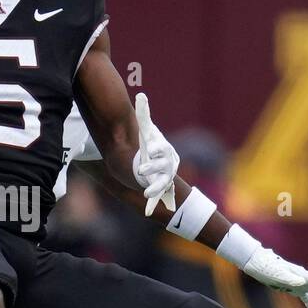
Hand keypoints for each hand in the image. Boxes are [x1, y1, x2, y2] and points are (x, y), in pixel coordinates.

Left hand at [132, 92, 177, 214]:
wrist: (152, 160)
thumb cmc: (148, 144)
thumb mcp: (146, 129)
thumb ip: (143, 112)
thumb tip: (140, 95)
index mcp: (164, 151)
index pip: (161, 150)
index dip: (156, 151)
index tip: (149, 149)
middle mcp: (167, 166)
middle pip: (162, 168)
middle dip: (153, 169)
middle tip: (141, 170)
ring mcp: (163, 178)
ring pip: (161, 185)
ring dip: (155, 189)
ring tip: (147, 193)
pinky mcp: (157, 188)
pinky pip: (158, 198)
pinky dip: (152, 205)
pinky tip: (146, 213)